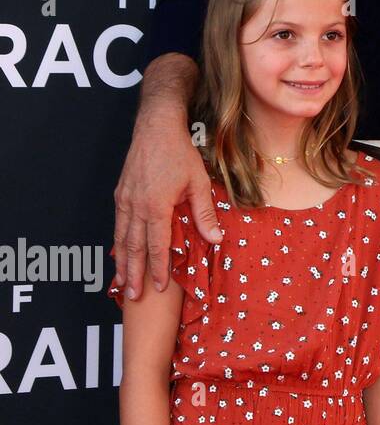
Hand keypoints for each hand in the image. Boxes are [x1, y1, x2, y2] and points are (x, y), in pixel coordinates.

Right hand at [112, 107, 220, 300]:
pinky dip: (118, 243)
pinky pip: (118, 225)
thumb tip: (216, 239)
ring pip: (121, 239)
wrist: (155, 128)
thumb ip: (204, 213)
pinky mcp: (121, 195)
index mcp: (156, 207)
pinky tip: (120, 254)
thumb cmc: (180, 154)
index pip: (157, 246)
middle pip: (133, 248)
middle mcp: (135, 207)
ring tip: (122, 283)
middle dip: (133, 274)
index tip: (158, 287)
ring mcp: (125, 201)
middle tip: (132, 296)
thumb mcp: (198, 183)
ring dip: (122, 263)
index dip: (157, 268)